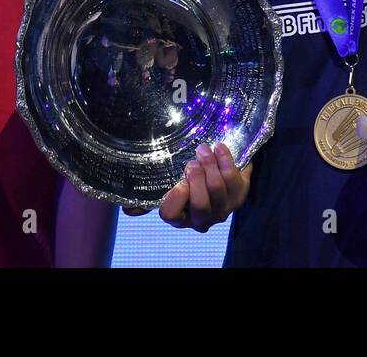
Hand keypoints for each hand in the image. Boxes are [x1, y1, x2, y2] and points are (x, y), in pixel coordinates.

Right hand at [123, 143, 250, 231]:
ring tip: (204, 150)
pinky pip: (234, 179)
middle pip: (201, 203)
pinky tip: (219, 148)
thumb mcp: (168, 188)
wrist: (219, 174)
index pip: (171, 215)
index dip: (175, 199)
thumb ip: (147, 198)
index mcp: (180, 217)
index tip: (178, 181)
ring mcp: (223, 208)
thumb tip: (127, 209)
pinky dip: (226, 160)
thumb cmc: (189, 183)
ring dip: (211, 165)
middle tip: (193, 161)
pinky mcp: (239, 195)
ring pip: (218, 189)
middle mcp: (202, 218)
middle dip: (197, 178)